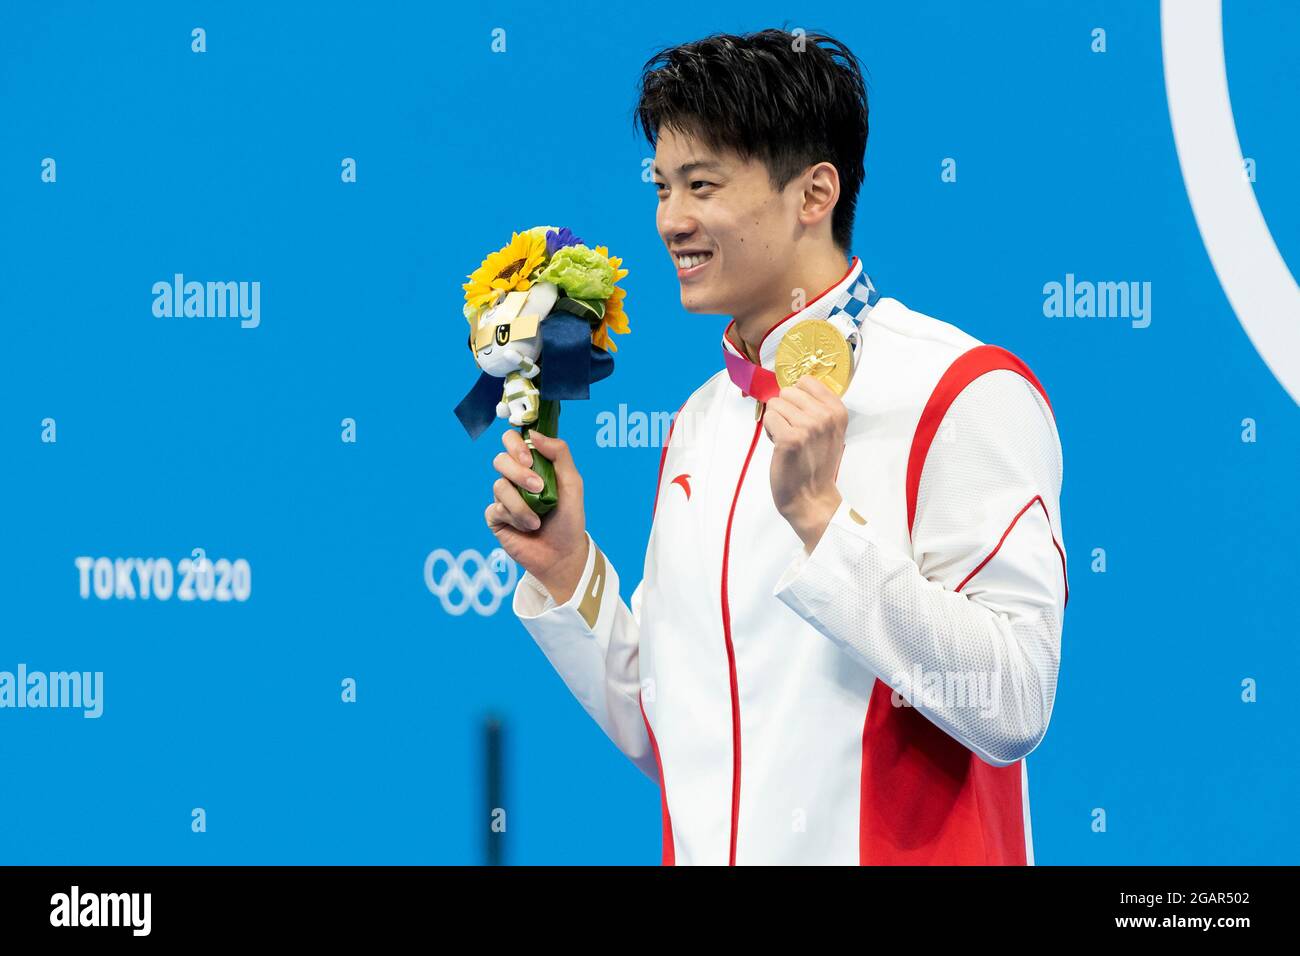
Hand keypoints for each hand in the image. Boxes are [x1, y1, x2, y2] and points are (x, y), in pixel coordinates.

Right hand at [486, 429, 588, 602]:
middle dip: (519, 473)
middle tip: (538, 487)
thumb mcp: (573, 483)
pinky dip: (514, 517)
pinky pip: (495, 508)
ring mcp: (504, 498)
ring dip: (521, 503)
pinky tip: (527, 527)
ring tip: (537, 520)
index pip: (512, 441)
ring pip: (499, 486)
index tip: (530, 458)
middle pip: (500, 459)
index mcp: (532, 465)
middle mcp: (515, 478)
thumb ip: (559, 454)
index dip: (516, 444)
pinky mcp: (495, 518)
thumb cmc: (569, 519)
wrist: (563, 554)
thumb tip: (534, 434)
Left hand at [763, 375, 845, 551]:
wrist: (811, 497)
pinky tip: (780, 446)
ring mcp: (808, 426)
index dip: (796, 397)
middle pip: (787, 391)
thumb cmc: (816, 463)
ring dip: (776, 422)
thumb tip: (791, 385)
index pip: (806, 380)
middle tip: (794, 433)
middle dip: (784, 410)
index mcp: (837, 410)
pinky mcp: (790, 439)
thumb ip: (816, 406)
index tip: (800, 416)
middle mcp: (825, 416)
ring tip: (788, 441)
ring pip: (774, 404)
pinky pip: (768, 418)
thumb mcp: (829, 430)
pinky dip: (769, 432)